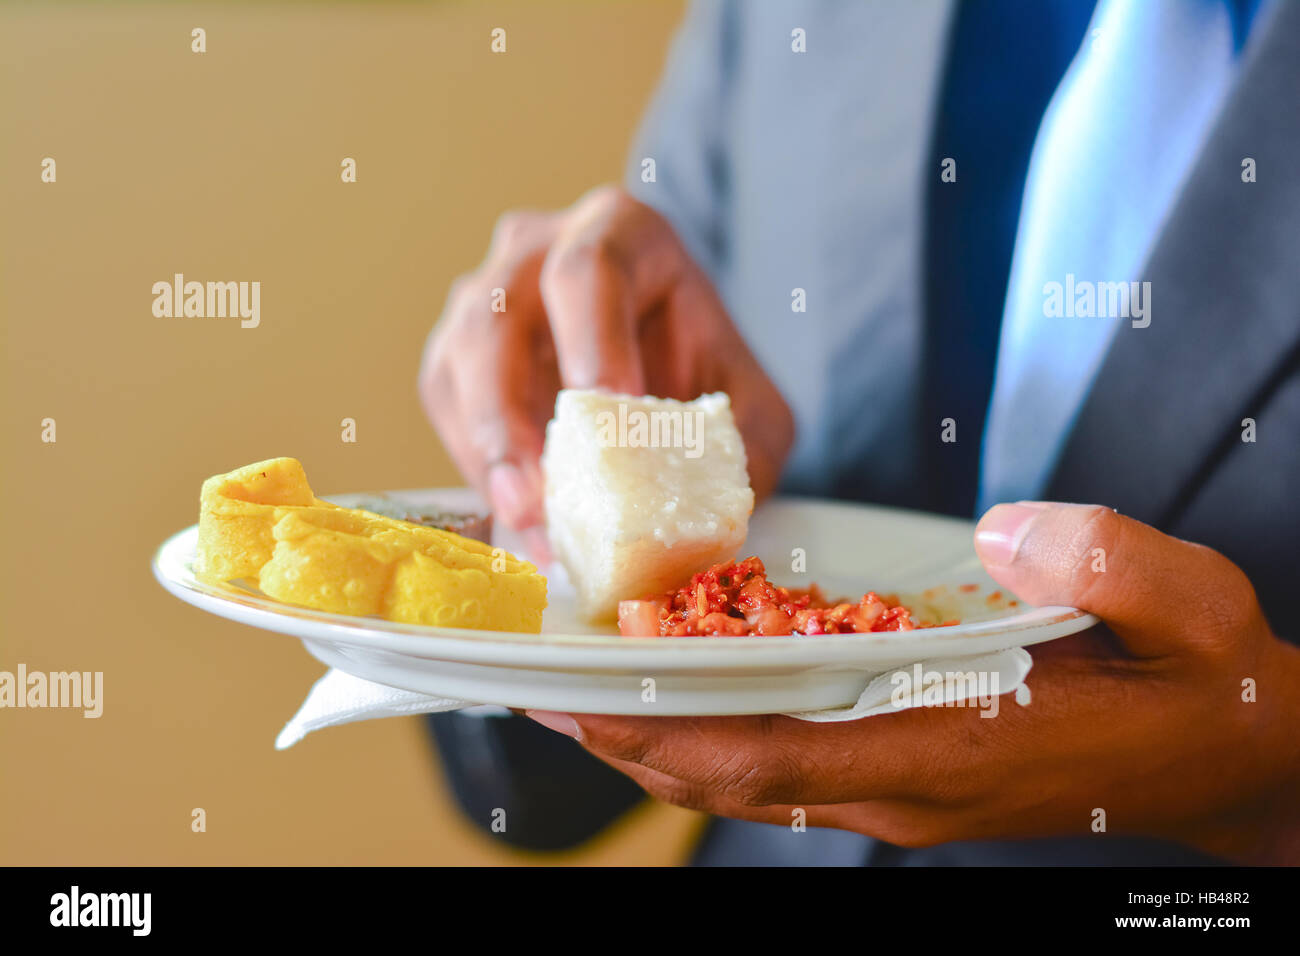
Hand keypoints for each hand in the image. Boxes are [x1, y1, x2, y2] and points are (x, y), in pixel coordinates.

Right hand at [418, 185, 794, 556]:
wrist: (668, 365)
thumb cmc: (706, 372)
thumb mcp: (752, 402)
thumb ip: (744, 447)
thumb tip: (707, 516)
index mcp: (619, 231)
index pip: (589, 269)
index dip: (593, 339)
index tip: (612, 409)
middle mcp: (536, 249)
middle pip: (497, 313)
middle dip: (510, 413)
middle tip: (537, 495)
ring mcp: (484, 296)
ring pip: (458, 360)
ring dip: (484, 449)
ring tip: (526, 520)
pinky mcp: (457, 353)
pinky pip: (445, 403)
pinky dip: (476, 464)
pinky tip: (521, 518)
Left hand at [526, 503, 1299, 862]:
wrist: (1226, 755)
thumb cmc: (1202, 687)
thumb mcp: (1193, 612)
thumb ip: (1109, 565)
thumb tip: (1007, 528)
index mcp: (953, 752)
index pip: (778, 754)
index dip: (674, 724)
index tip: (585, 688)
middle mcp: (903, 785)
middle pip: (732, 771)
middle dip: (631, 733)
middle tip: (537, 681)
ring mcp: (897, 785)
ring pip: (745, 771)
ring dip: (659, 729)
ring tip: (578, 679)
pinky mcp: (901, 766)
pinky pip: (780, 755)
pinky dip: (713, 723)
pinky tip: (677, 677)